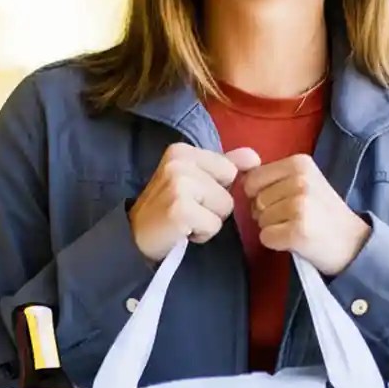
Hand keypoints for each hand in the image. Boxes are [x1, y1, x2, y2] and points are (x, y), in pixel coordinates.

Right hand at [129, 143, 261, 261]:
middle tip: (188, 209)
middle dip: (214, 204)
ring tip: (186, 221)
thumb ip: (225, 165)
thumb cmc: (166, 208)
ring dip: (209, 220)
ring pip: (225, 207)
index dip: (216, 188)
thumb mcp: (195, 179)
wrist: (133, 237)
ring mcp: (178, 185)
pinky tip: (183, 231)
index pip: (229, 169)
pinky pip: (214, 225)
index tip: (192, 195)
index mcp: (182, 150)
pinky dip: (202, 234)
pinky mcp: (180, 210)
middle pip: (230, 188)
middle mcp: (179, 162)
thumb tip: (254, 157)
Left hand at [242, 154, 371, 275]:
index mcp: (299, 163)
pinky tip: (295, 240)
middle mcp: (300, 181)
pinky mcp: (298, 231)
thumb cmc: (322, 212)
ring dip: (272, 228)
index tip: (281, 201)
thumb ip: (275, 176)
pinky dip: (276, 243)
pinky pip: (266, 237)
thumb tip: (238, 177)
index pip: (253, 178)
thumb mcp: (305, 181)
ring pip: (259, 219)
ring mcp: (299, 206)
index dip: (259, 194)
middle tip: (292, 217)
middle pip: (254, 200)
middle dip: (265, 212)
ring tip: (296, 227)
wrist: (353, 242)